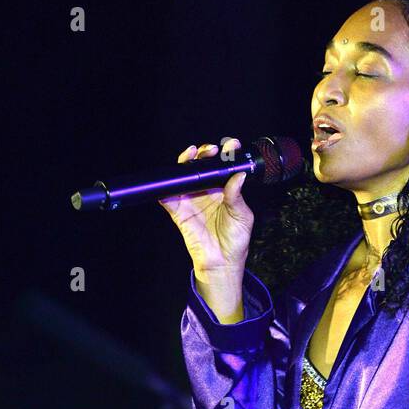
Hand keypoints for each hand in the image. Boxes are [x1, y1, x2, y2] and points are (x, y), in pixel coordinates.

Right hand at [158, 138, 253, 274]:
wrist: (222, 263)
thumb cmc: (236, 240)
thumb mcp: (242, 216)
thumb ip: (237, 196)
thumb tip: (238, 175)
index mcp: (223, 189)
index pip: (223, 166)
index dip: (226, 153)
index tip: (231, 145)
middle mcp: (206, 190)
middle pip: (201, 165)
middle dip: (205, 153)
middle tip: (211, 150)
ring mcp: (191, 199)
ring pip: (184, 174)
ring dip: (186, 162)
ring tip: (193, 154)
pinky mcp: (178, 211)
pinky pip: (168, 196)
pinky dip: (166, 186)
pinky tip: (172, 178)